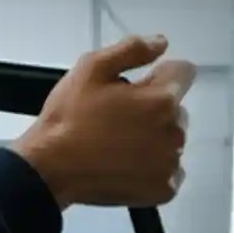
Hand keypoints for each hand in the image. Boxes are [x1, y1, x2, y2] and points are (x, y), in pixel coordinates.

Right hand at [11, 35, 194, 208]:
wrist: (50, 169)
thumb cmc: (68, 119)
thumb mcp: (90, 69)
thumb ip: (131, 49)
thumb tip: (161, 43)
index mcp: (161, 99)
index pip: (184, 72)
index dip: (159, 74)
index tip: (136, 86)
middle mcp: (174, 131)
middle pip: (176, 110)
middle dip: (153, 110)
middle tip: (116, 119)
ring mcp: (171, 163)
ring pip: (171, 141)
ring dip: (152, 138)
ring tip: (116, 145)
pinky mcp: (164, 189)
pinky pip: (169, 172)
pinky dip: (152, 169)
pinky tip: (124, 166)